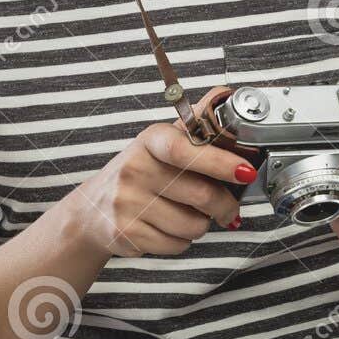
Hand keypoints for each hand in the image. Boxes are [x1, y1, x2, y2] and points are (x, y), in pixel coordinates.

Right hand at [72, 86, 252, 257]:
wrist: (92, 210)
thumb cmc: (138, 173)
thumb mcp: (161, 143)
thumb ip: (194, 123)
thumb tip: (226, 94)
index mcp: (150, 141)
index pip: (184, 149)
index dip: (219, 162)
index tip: (245, 172)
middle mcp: (135, 169)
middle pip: (201, 194)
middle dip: (225, 205)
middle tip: (228, 208)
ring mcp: (128, 203)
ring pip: (193, 225)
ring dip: (200, 224)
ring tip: (186, 213)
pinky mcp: (126, 234)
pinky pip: (177, 245)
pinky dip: (181, 241)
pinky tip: (167, 227)